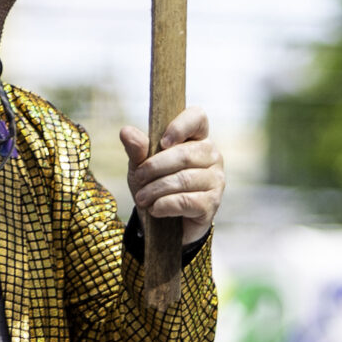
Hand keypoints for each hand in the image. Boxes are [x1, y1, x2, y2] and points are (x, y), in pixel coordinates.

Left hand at [121, 108, 224, 243]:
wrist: (164, 224)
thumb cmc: (155, 186)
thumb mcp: (141, 166)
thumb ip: (137, 149)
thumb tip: (126, 131)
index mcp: (196, 139)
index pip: (197, 118)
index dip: (180, 126)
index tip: (162, 142)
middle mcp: (212, 156)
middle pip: (184, 154)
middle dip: (154, 167)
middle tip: (138, 178)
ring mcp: (215, 180)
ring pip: (183, 179)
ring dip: (155, 189)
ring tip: (142, 198)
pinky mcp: (212, 203)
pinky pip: (186, 201)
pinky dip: (164, 205)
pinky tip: (155, 209)